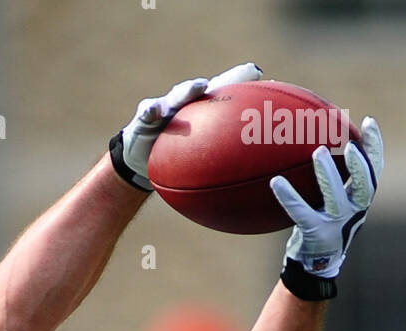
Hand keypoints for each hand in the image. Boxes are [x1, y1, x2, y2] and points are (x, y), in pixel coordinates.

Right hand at [109, 61, 263, 192]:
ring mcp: (166, 108)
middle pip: (212, 90)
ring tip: (199, 86)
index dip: (246, 84)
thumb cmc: (174, 156)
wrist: (141, 158)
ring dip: (189, 90)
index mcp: (203, 112)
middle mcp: (188, 105)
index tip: (263, 76)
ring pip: (178, 96)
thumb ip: (217, 162)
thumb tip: (249, 183)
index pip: (229, 95)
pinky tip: (152, 112)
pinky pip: (146, 114)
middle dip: (230, 78)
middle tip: (249, 72)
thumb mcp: (196, 162)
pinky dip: (150, 111)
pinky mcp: (145, 118)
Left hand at [270, 116, 383, 279]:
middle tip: (350, 143)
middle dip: (360, 164)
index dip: (374, 147)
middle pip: (364, 186)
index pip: (374, 170)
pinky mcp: (315, 234)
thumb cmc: (320, 226)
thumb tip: (315, 141)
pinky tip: (276, 182)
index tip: (368, 122)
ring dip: (329, 175)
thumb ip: (332, 178)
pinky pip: (301, 213)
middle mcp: (353, 212)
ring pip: (335, 199)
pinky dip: (289, 197)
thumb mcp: (331, 202)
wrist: (314, 266)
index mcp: (359, 200)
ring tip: (319, 152)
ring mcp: (335, 225)